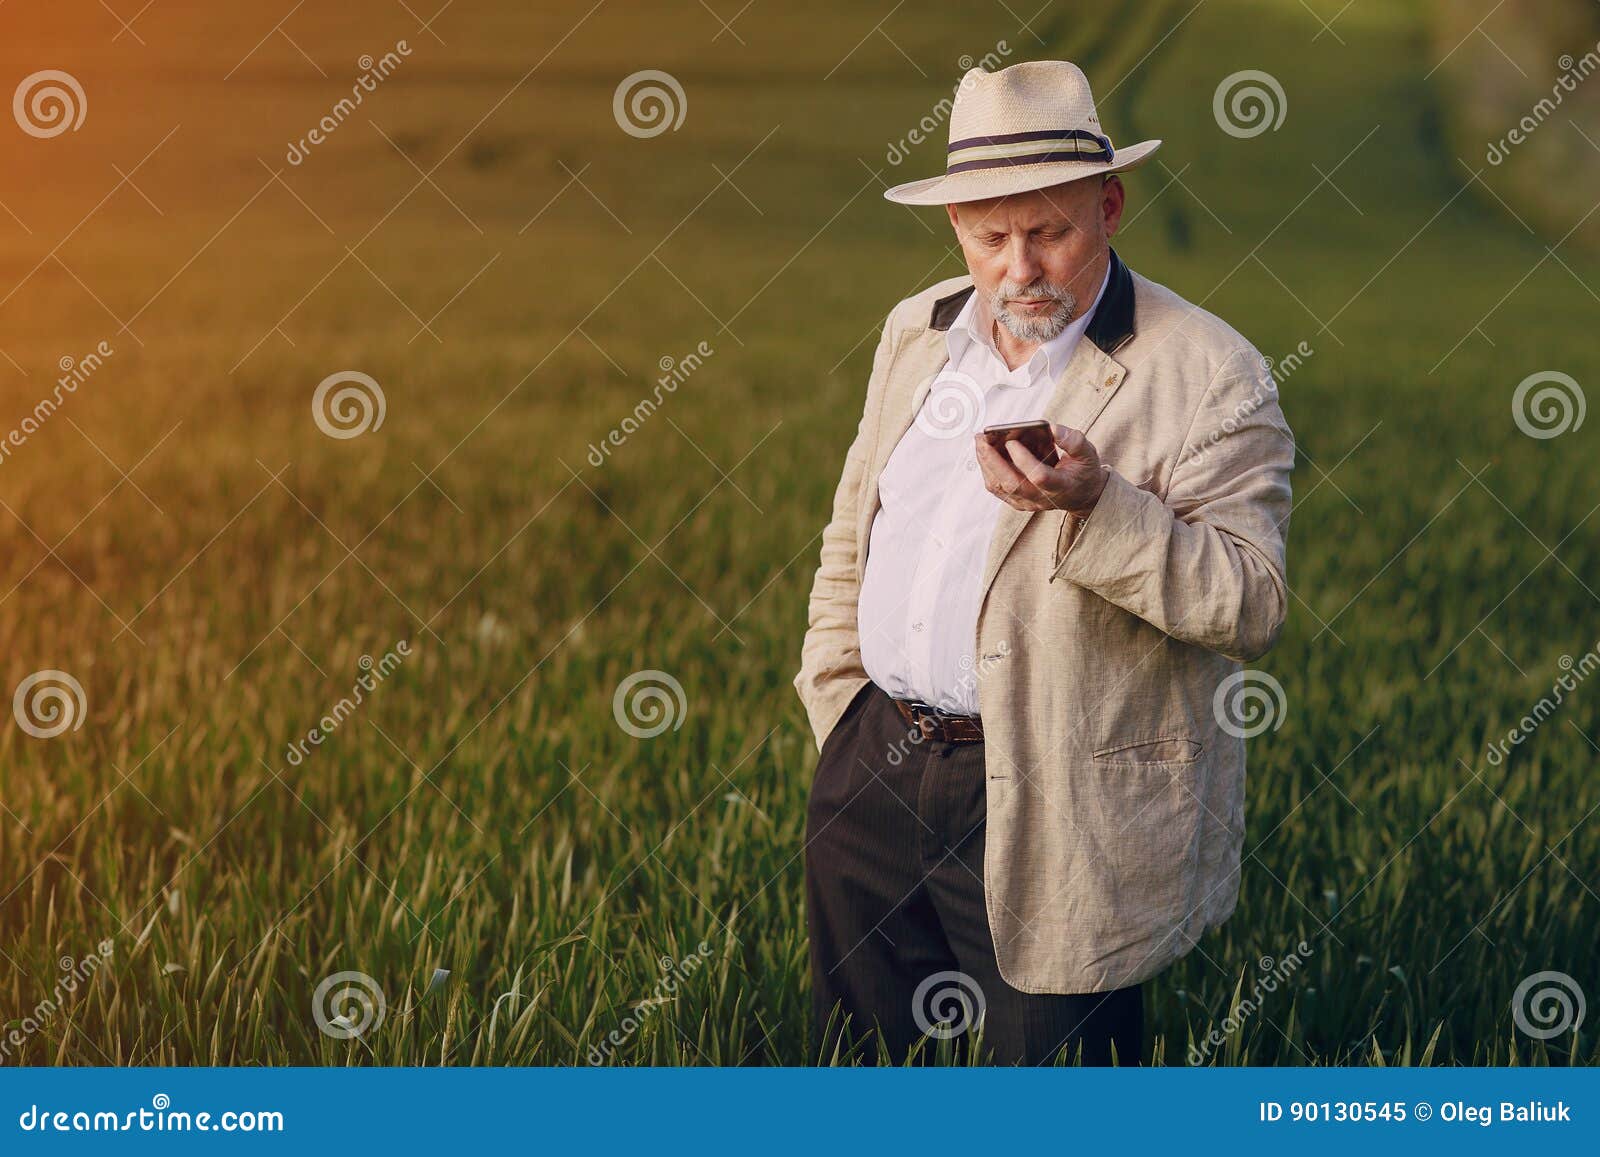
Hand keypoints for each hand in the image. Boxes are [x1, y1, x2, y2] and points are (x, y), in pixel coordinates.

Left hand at [974, 422, 1106, 513]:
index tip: (1012, 441)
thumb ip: (1072, 440)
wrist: (1081, 495)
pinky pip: (997, 487)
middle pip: (1011, 483)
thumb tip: (1051, 428)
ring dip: (986, 463)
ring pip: (1000, 486)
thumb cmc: (1082, 472)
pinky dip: (988, 469)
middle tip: (982, 438)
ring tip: (980, 441)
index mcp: (1061, 486)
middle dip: (993, 460)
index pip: (1039, 476)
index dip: (1024, 460)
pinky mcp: (1017, 502)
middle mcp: (1041, 498)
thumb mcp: (1087, 453)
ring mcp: (1028, 502)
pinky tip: (985, 452)